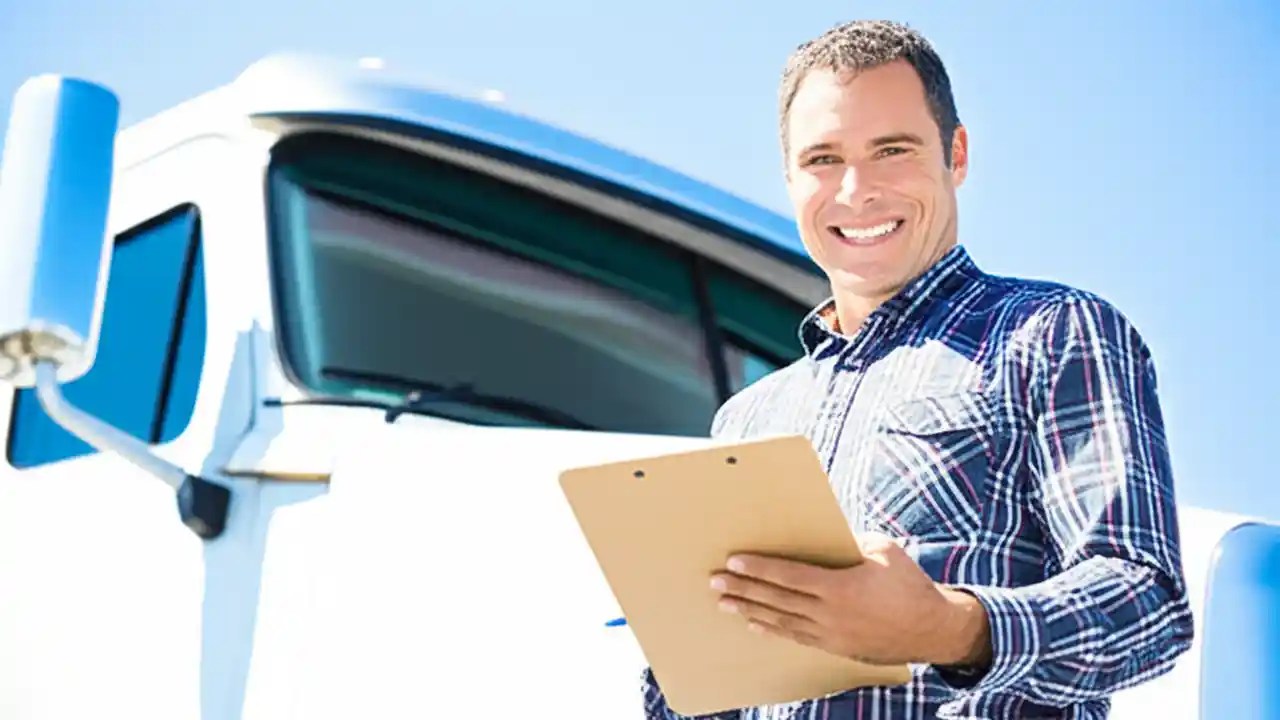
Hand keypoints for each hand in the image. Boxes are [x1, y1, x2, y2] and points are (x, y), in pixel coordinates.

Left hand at [710, 533, 991, 666]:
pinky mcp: (836, 647)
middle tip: (714, 583)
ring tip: (724, 604)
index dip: (758, 569)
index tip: (733, 562)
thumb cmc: (909, 583)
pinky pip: (796, 637)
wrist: (934, 629)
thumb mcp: (882, 550)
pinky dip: (773, 629)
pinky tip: (755, 624)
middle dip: (743, 590)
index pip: (788, 576)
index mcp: (840, 588)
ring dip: (750, 611)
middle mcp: (830, 614)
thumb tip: (824, 531)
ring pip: (781, 621)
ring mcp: (831, 635)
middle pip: (777, 600)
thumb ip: (850, 541)